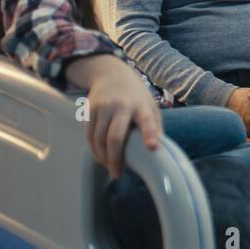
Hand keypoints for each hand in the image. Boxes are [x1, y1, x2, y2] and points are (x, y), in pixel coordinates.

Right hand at [76, 56, 162, 179]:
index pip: (148, 121)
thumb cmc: (137, 96)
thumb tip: (160, 152)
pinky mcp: (91, 110)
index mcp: (142, 106)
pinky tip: (100, 157)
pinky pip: (89, 135)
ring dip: (103, 157)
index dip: (150, 134)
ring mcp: (104, 107)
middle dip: (115, 158)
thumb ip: (155, 127)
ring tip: (110, 168)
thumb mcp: (151, 106)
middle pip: (115, 136)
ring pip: (99, 139)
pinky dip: (94, 149)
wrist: (112, 73)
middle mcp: (122, 106)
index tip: (152, 147)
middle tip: (117, 174)